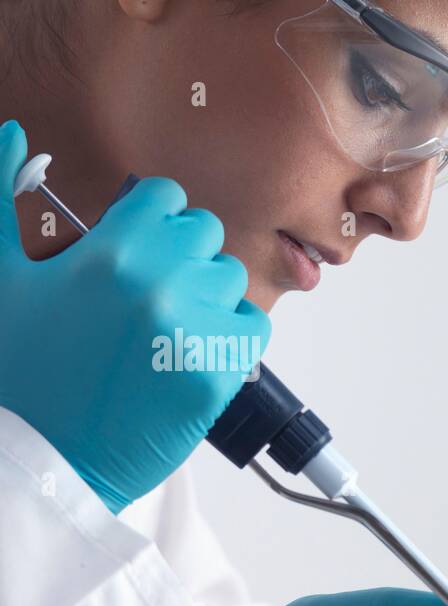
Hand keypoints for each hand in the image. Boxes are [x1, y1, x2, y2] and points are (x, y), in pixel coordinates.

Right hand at [0, 119, 268, 512]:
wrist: (40, 460)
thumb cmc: (19, 371)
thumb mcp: (0, 276)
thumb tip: (16, 134)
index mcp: (108, 254)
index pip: (165, 198)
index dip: (151, 221)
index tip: (137, 248)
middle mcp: (159, 285)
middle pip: (204, 235)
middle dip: (179, 256)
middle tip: (146, 295)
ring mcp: (194, 332)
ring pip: (230, 280)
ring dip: (205, 296)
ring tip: (162, 328)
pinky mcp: (220, 375)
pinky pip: (252, 328)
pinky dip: (229, 336)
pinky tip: (188, 353)